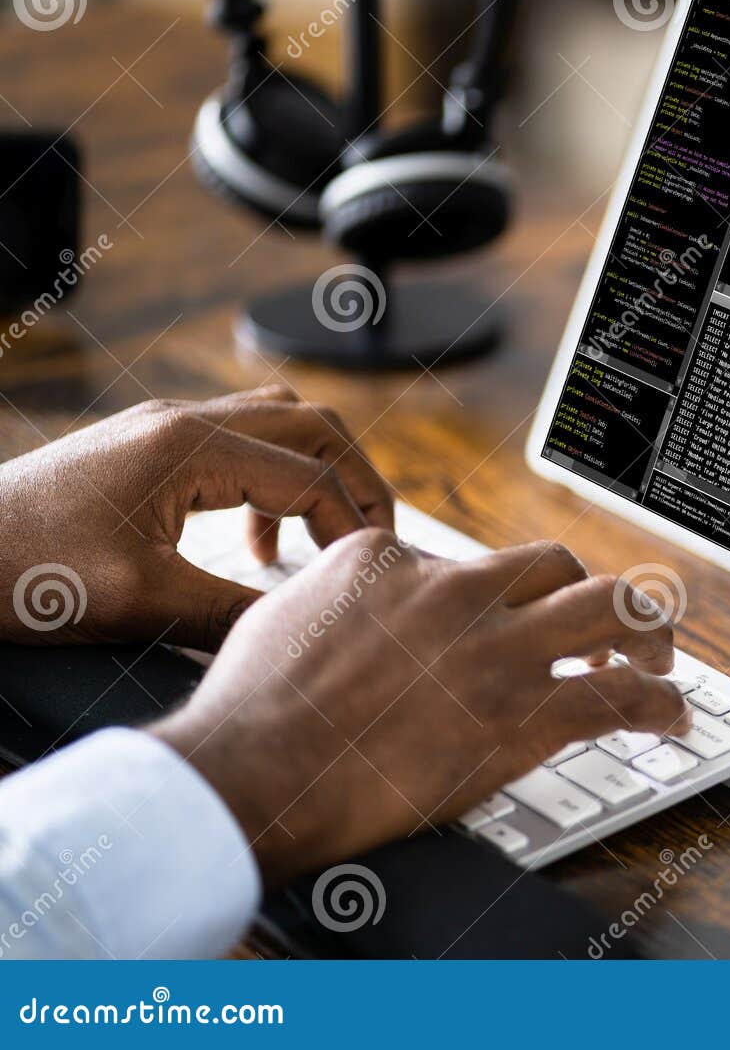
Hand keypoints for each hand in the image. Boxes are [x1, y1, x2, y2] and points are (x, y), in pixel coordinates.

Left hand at [0, 386, 392, 648]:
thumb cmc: (24, 573)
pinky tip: (256, 539)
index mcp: (188, 447)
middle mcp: (181, 421)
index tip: (367, 575)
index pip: (310, 475)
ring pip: (280, 419)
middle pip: (312, 425)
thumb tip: (304, 631)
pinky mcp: (146, 446)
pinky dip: (273, 478)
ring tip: (324, 534)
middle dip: (356, 482)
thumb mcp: (140, 604)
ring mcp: (162, 427)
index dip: (353, 526)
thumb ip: (232, 613)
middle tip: (374, 542)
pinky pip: (240, 440)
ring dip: (317, 470)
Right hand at [148, 529, 690, 883]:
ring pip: (608, 609)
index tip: (504, 627)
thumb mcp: (287, 611)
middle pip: (558, 565)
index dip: (497, 601)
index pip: (473, 563)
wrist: (255, 770)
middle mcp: (456, 591)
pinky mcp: (521, 715)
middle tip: (608, 625)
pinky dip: (657, 703)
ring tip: (658, 653)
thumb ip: (340, 596)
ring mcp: (494, 650)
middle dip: (591, 591)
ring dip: (646, 630)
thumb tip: (357, 605)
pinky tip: (669, 714)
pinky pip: (617, 697)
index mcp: (393, 560)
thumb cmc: (252, 709)